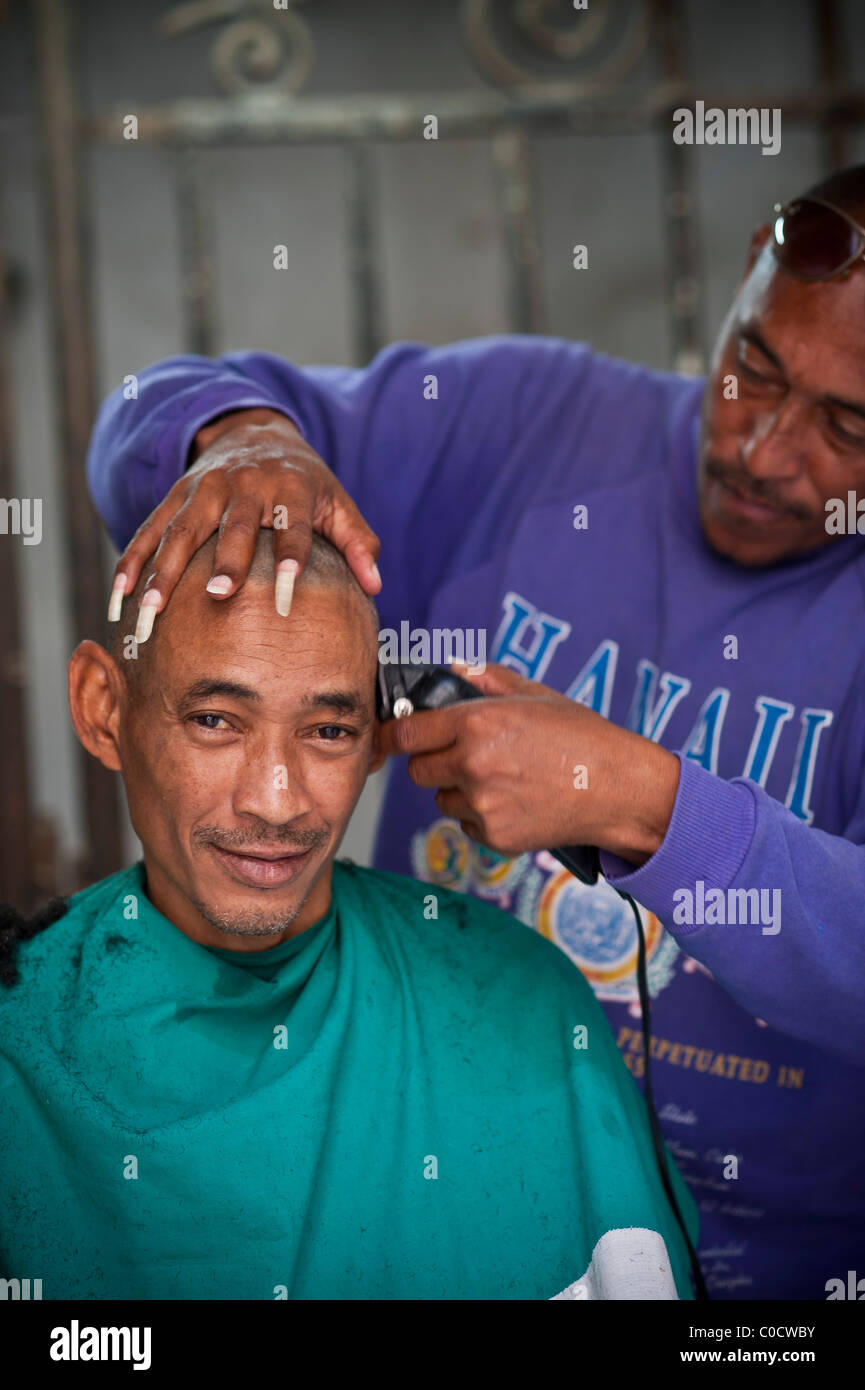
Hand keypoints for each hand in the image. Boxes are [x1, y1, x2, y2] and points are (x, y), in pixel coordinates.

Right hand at [107, 408, 380, 640]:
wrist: (254, 432)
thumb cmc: (304, 482)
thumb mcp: (336, 502)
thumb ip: (358, 542)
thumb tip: (376, 586)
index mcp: (290, 488)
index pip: (294, 527)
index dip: (293, 558)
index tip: (289, 594)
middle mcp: (245, 485)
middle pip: (234, 527)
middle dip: (225, 561)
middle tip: (218, 596)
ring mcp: (204, 489)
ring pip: (182, 531)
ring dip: (163, 570)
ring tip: (151, 610)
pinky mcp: (175, 496)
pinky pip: (149, 531)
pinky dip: (132, 563)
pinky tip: (120, 598)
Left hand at [377, 663, 679, 866]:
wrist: (619, 789)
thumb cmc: (582, 738)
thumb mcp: (536, 695)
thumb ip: (487, 680)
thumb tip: (452, 670)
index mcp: (477, 721)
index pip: (406, 732)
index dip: (395, 734)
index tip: (393, 737)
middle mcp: (473, 763)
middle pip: (417, 770)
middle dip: (433, 763)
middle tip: (465, 757)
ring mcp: (482, 804)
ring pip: (442, 800)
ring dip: (459, 791)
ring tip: (502, 780)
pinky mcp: (495, 836)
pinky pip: (468, 824)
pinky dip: (482, 817)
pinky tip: (516, 802)